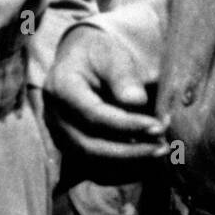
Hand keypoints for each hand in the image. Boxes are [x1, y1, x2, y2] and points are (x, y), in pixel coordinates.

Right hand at [44, 23, 167, 174]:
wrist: (79, 58)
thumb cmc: (97, 53)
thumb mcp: (111, 54)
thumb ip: (123, 76)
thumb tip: (137, 102)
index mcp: (60, 87)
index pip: (94, 115)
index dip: (127, 124)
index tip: (157, 126)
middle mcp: (53, 114)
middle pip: (90, 144)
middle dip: (129, 150)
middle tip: (161, 146)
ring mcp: (57, 132)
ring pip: (92, 157)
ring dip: (126, 158)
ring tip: (158, 150)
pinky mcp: (68, 143)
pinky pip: (93, 160)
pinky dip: (119, 160)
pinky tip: (144, 154)